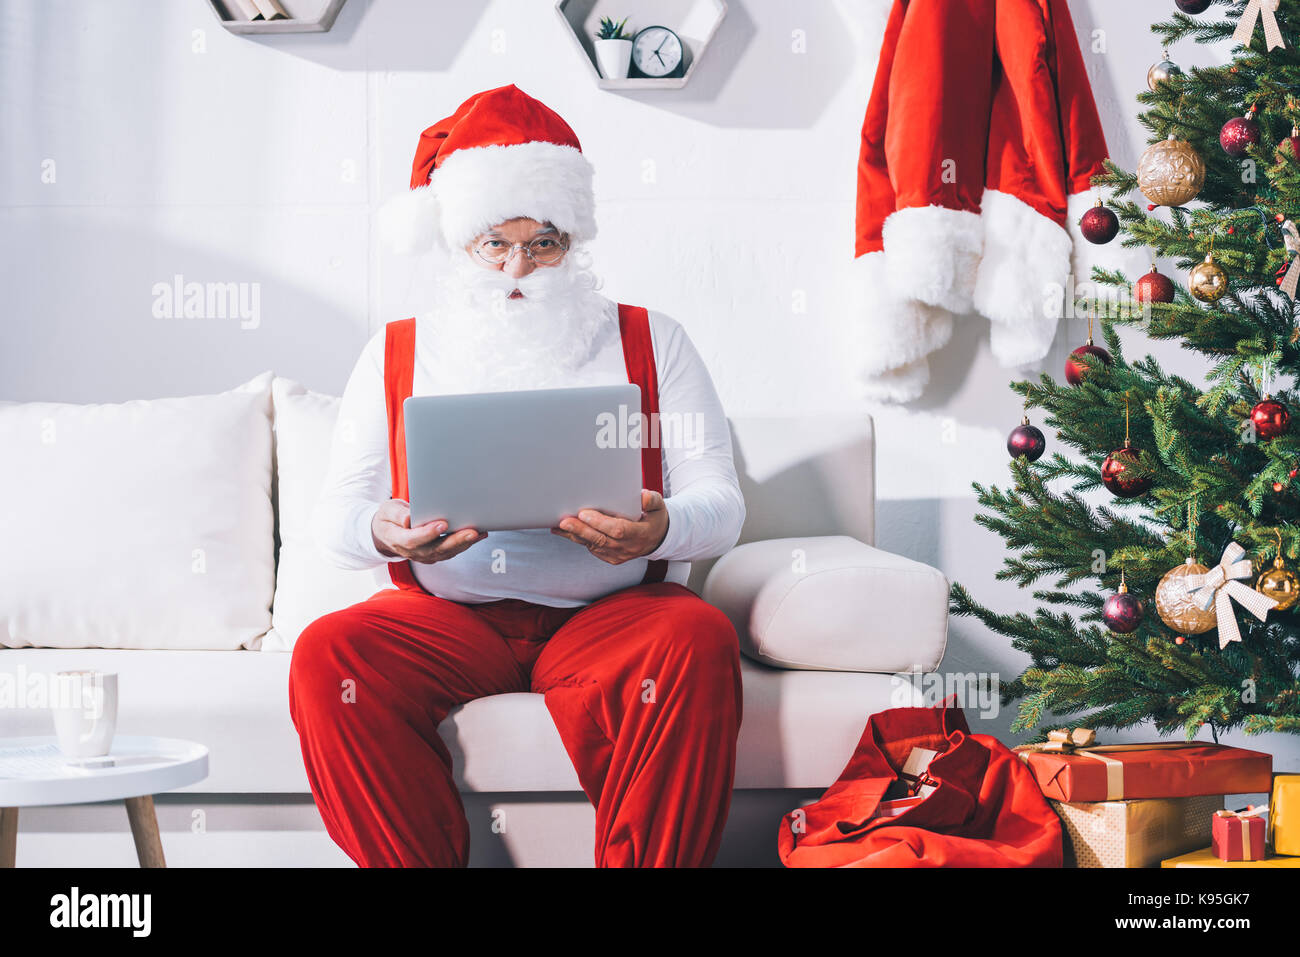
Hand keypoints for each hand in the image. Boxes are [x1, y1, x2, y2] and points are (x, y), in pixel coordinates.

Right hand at [371, 499, 485, 563]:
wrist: (387, 533)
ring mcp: (425, 555)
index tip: (442, 524)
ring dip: (464, 544)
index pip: (413, 540)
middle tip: (471, 532)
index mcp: (398, 540)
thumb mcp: (387, 510)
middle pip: (435, 550)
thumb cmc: (389, 517)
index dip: (428, 534)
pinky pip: (451, 551)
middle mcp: (413, 552)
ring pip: (446, 552)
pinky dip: (466, 544)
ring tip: (480, 533)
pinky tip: (479, 534)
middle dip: (455, 541)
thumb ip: (397, 514)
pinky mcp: (435, 554)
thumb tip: (410, 518)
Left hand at [550, 490, 668, 564]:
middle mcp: (628, 547)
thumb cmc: (654, 518)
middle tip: (564, 521)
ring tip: (558, 525)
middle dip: (581, 530)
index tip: (584, 513)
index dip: (600, 523)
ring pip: (593, 545)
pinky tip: (564, 531)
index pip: (618, 530)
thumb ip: (652, 500)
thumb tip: (643, 496)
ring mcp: (618, 555)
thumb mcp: (659, 506)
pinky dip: (578, 539)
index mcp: (640, 534)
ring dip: (575, 535)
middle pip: (601, 540)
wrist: (657, 539)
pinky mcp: (610, 557)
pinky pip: (592, 548)